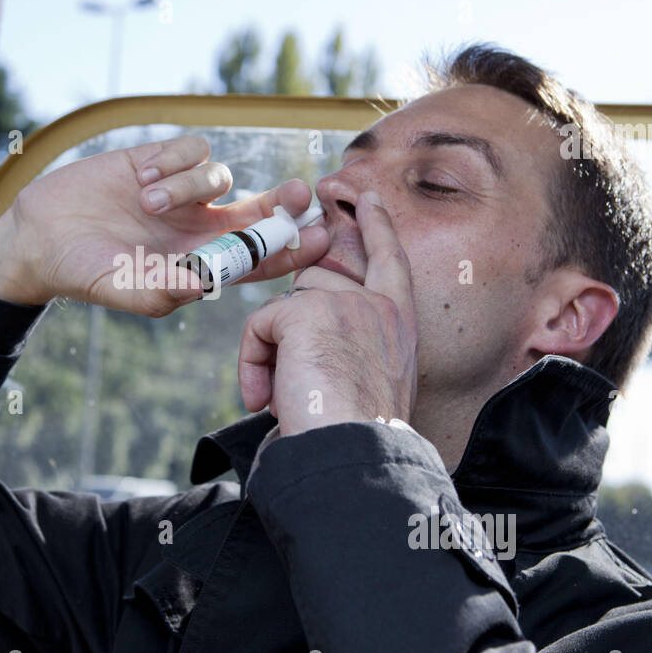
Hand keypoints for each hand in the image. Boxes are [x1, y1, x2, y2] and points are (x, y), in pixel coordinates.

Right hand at [2, 135, 329, 316]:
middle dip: (282, 200)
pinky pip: (192, 148)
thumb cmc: (86, 273)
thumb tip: (210, 282)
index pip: (261, 255)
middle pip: (261, 208)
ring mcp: (182, 191)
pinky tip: (141, 180)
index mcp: (203, 261)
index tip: (317, 238)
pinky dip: (172, 162)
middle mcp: (200, 224)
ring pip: (219, 174)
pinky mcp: (159, 159)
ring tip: (146, 204)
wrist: (42, 235)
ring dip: (188, 186)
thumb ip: (168, 288)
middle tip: (298, 192)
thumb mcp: (126, 289)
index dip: (292, 247)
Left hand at [237, 190, 417, 436]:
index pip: (390, 261)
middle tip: (284, 385)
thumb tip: (309, 352)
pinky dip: (251, 363)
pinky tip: (267, 398)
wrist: (353, 452)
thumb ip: (353, 353)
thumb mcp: (371, 386)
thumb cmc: (357, 437)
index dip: (378, 228)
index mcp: (400, 323)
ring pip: (282, 308)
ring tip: (281, 399)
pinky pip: (259, 325)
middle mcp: (378, 306)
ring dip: (269, 354)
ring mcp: (344, 304)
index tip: (369, 199)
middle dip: (288, 326)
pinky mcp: (306, 312)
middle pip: (312, 284)